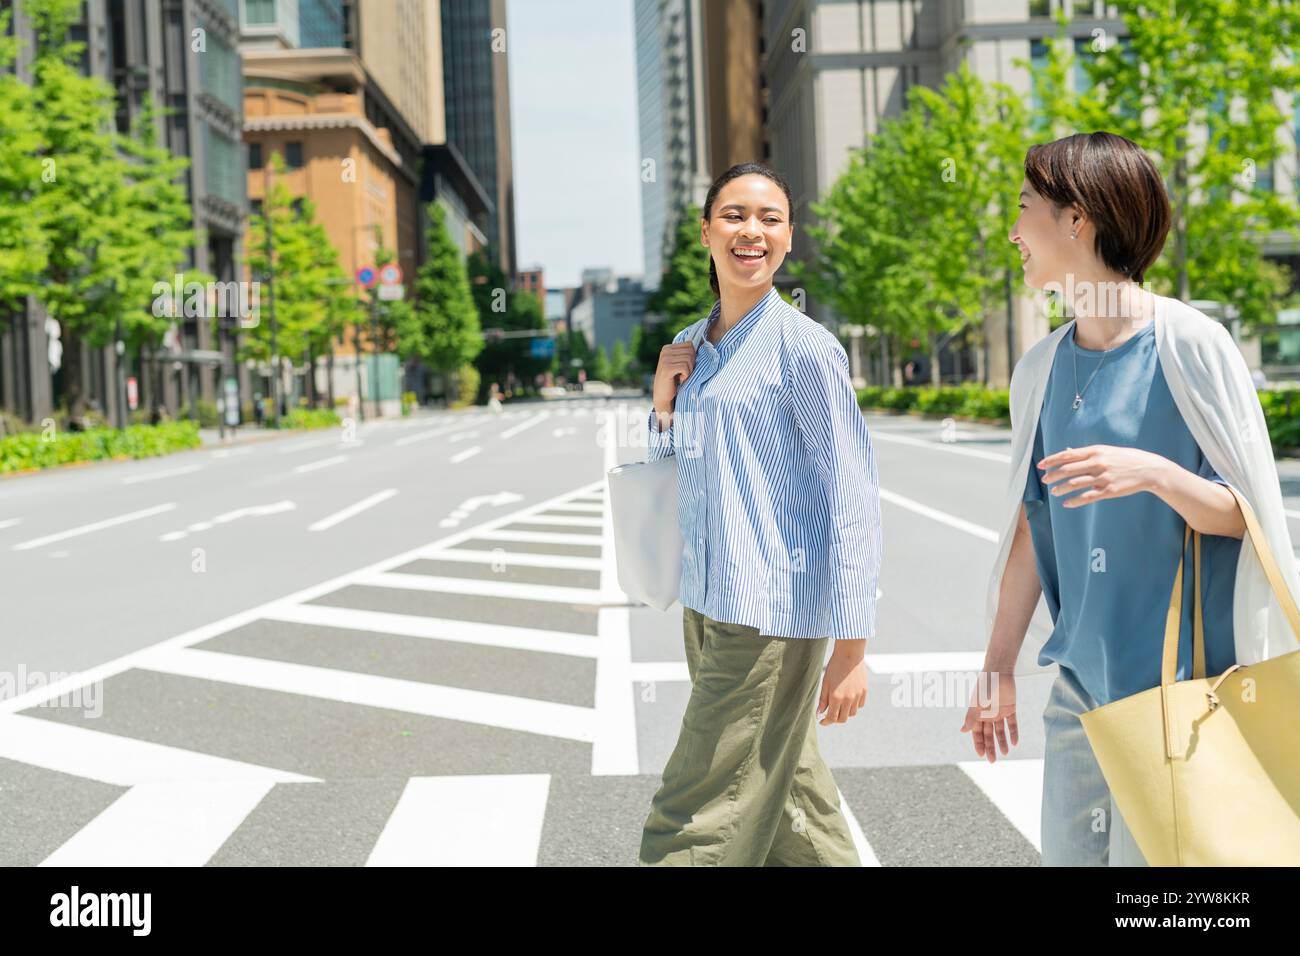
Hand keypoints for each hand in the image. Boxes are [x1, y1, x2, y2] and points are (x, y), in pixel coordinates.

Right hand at [652, 342, 697, 419]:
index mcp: (668, 348)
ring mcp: (665, 359)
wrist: (663, 396)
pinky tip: (680, 380)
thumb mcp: (679, 364)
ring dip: (689, 371)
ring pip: (689, 359)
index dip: (692, 357)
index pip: (689, 344)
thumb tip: (703, 344)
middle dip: (691, 364)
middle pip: (690, 351)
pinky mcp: (667, 368)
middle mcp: (665, 351)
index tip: (685, 367)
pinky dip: (686, 375)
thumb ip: (686, 354)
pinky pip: (685, 367)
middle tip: (684, 373)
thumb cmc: (674, 380)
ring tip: (681, 377)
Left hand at [818, 649, 866, 724]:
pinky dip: (854, 706)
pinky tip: (848, 699)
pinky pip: (860, 705)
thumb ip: (823, 700)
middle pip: (843, 719)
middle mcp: (848, 699)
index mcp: (836, 697)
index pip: (832, 718)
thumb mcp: (825, 682)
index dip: (826, 722)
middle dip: (835, 719)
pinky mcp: (864, 691)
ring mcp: (858, 696)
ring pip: (852, 713)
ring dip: (845, 712)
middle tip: (830, 714)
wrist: (850, 654)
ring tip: (839, 704)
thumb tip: (820, 713)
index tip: (822, 722)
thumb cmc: (835, 667)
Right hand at [958, 671, 1016, 762]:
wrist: (999, 672)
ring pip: (1000, 732)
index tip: (982, 755)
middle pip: (988, 735)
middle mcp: (987, 715)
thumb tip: (962, 731)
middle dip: (990, 747)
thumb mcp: (976, 704)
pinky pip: (1012, 724)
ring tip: (1005, 753)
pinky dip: (1013, 733)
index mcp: (977, 714)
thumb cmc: (984, 687)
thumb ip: (971, 718)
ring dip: (1002, 742)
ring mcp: (999, 713)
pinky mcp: (1010, 709)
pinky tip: (1015, 743)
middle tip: (992, 761)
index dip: (979, 744)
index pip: (976, 733)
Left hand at [1038, 444, 1166, 506]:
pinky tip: (1066, 504)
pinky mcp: (1109, 490)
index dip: (1052, 460)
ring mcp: (1103, 477)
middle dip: (1053, 475)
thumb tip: (1066, 451)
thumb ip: (1085, 453)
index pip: (1067, 455)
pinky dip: (1075, 501)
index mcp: (1095, 451)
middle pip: (1068, 470)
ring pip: (1075, 484)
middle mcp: (1097, 463)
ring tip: (1054, 493)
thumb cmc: (1125, 458)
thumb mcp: (1105, 451)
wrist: (1149, 469)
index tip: (1040, 465)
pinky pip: (1087, 497)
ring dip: (1061, 489)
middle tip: (1045, 480)